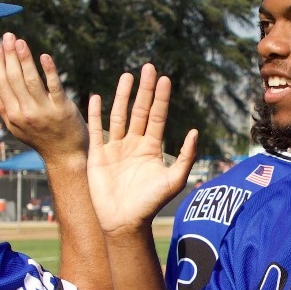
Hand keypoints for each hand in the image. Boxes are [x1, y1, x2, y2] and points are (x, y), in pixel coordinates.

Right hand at [0, 34, 84, 160]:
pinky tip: (44, 56)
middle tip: (7, 36)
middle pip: (14, 78)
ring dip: (24, 58)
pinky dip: (49, 70)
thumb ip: (5, 110)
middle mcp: (25, 112)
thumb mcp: (17, 129)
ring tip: (20, 41)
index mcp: (12, 115)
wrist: (65, 156)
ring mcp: (44, 111)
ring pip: (31, 80)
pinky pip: (54, 86)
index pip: (2, 83)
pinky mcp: (62, 109)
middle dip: (9, 55)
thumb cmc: (41, 139)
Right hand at [86, 66, 197, 234]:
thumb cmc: (151, 203)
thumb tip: (195, 131)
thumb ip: (185, 156)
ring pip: (119, 115)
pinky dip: (96, 114)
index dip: (161, 98)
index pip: (157, 116)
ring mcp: (115, 148)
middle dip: (144, 90)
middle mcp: (133, 144)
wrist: (125, 222)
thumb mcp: (174, 179)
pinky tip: (95, 97)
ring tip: (127, 76)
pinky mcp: (97, 155)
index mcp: (151, 148)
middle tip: (148, 67)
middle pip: (139, 110)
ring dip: (122, 96)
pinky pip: (96, 130)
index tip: (165, 78)